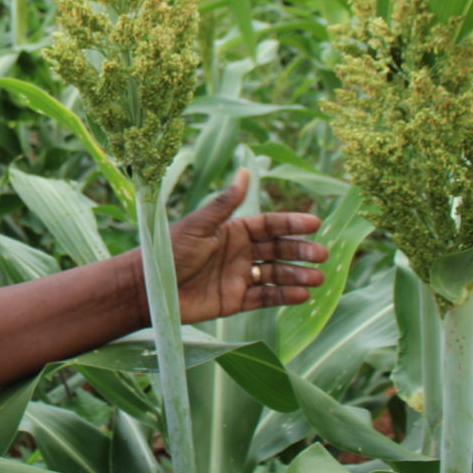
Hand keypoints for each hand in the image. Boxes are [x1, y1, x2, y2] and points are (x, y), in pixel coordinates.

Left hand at [168, 168, 326, 324]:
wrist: (150, 288)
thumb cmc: (171, 252)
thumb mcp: (200, 226)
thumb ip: (226, 203)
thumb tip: (246, 172)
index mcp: (231, 230)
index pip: (268, 225)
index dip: (291, 223)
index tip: (314, 223)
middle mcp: (239, 252)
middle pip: (277, 249)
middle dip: (300, 251)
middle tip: (322, 254)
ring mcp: (238, 277)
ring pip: (275, 274)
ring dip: (297, 275)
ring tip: (318, 278)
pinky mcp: (235, 300)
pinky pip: (265, 297)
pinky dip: (284, 296)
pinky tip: (302, 295)